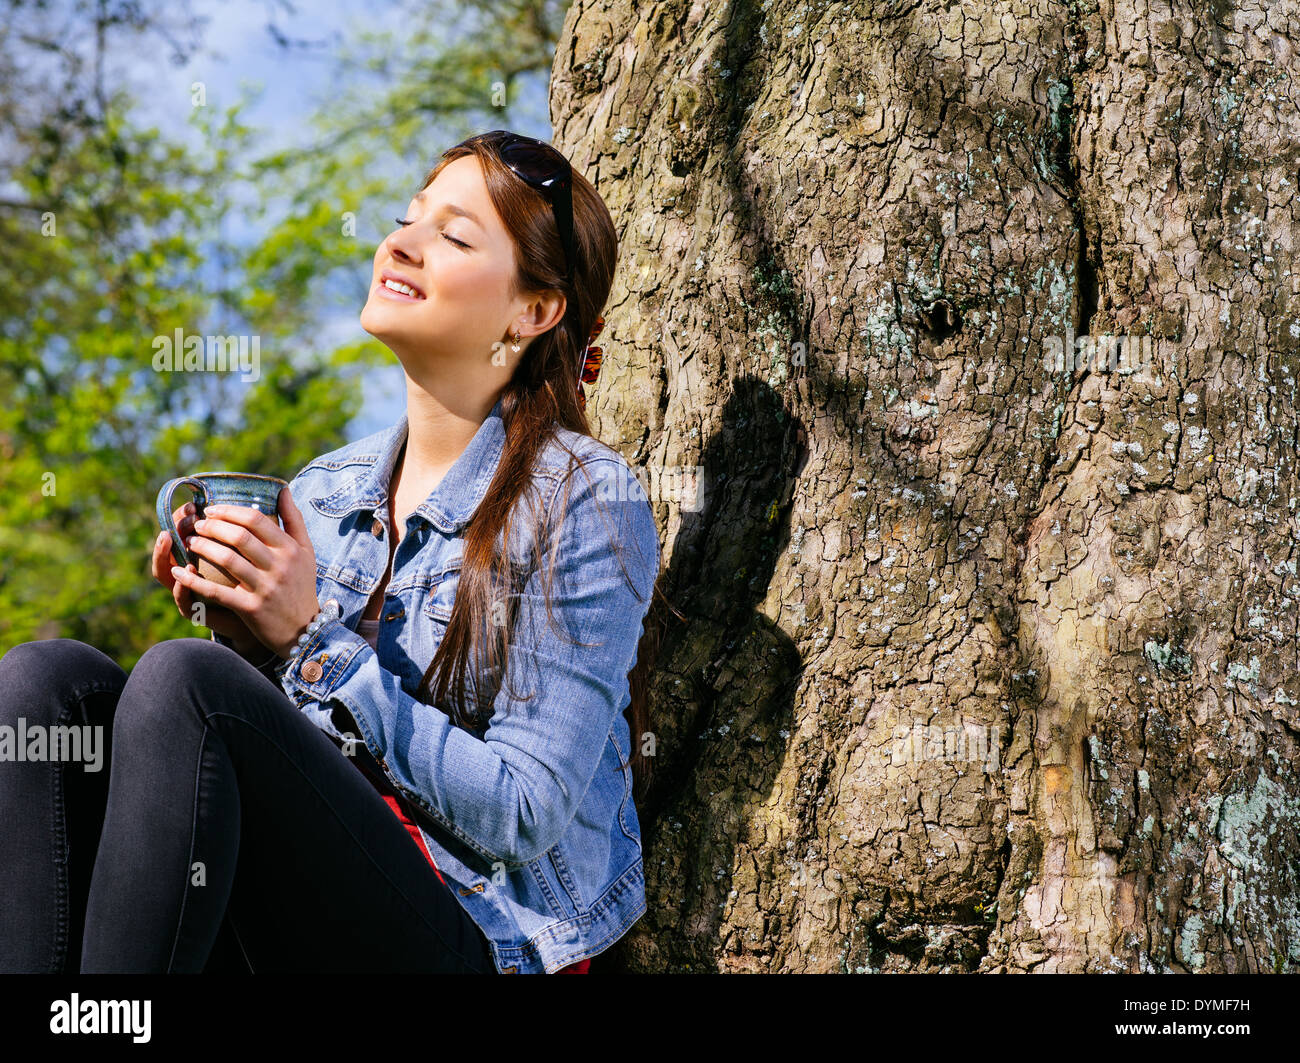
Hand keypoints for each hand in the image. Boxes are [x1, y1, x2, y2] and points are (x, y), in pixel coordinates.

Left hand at [168, 488, 320, 659]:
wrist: (306, 630)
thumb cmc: (302, 585)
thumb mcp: (306, 551)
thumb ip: (294, 519)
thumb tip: (282, 489)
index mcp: (290, 549)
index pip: (256, 520)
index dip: (229, 511)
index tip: (211, 509)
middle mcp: (279, 566)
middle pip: (239, 536)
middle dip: (212, 526)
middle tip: (196, 524)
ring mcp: (265, 588)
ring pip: (227, 560)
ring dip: (202, 547)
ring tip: (190, 541)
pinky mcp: (251, 608)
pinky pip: (217, 591)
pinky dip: (194, 581)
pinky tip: (180, 572)